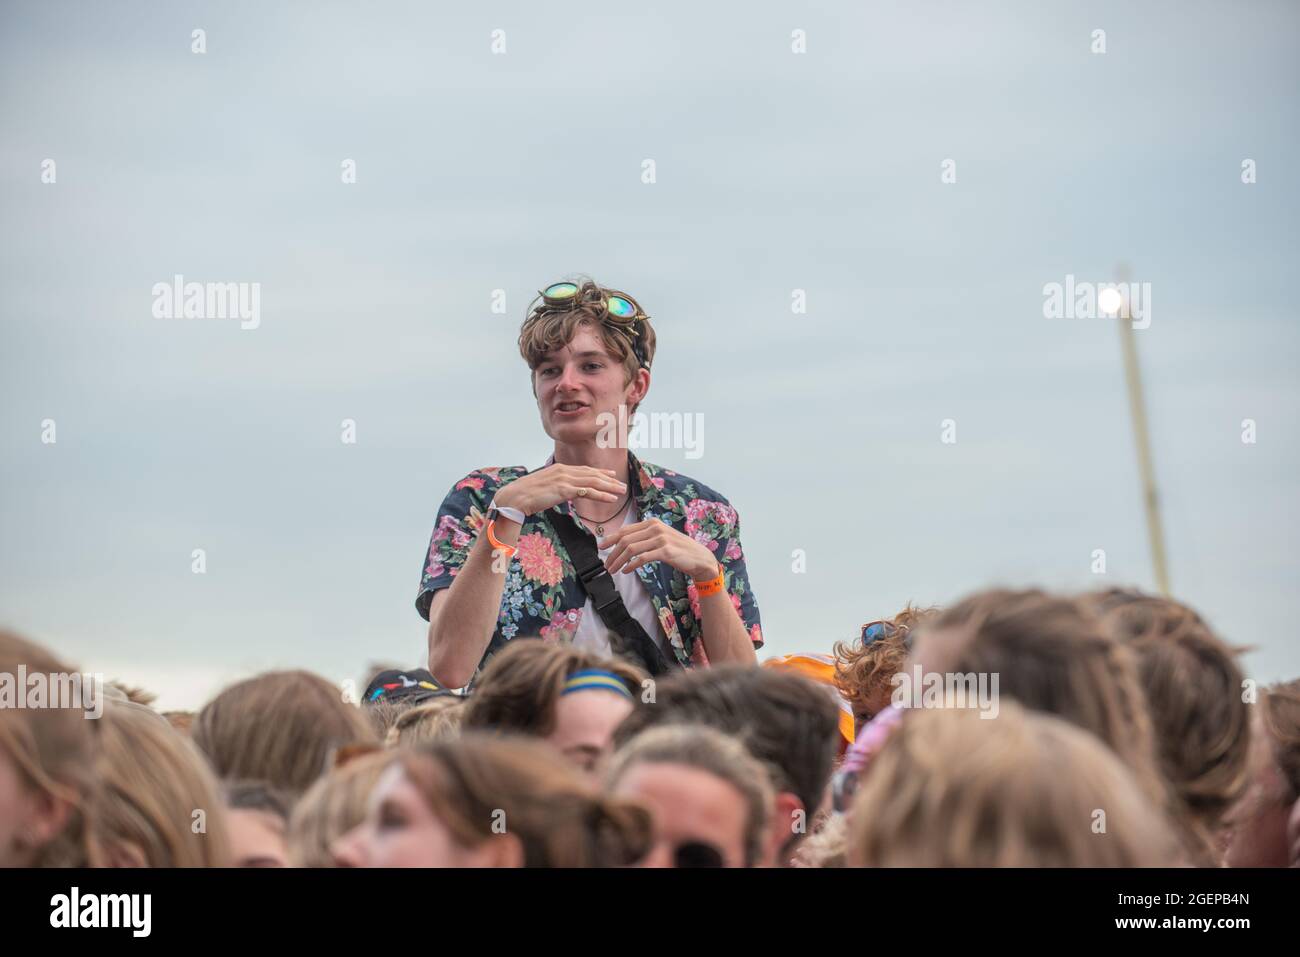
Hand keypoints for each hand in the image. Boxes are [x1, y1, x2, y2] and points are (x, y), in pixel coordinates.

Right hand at [492, 465, 626, 515]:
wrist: (514, 497)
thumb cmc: (525, 495)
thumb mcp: (543, 487)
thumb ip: (555, 486)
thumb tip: (562, 491)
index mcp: (559, 468)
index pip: (584, 469)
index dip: (599, 472)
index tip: (611, 474)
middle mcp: (564, 471)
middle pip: (592, 474)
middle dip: (609, 479)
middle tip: (622, 484)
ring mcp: (564, 479)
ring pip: (593, 481)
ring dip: (610, 486)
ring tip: (621, 491)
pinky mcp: (564, 490)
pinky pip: (588, 492)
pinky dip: (602, 494)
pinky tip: (611, 498)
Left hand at [600, 519, 718, 581]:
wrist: (699, 558)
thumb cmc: (677, 550)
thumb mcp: (660, 538)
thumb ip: (644, 537)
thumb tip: (623, 543)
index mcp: (652, 523)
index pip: (625, 529)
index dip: (610, 539)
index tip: (601, 548)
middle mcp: (655, 528)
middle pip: (625, 539)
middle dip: (612, 553)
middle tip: (606, 564)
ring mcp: (661, 539)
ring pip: (631, 549)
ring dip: (618, 561)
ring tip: (613, 570)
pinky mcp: (666, 551)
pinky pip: (642, 558)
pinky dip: (631, 565)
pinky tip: (626, 571)